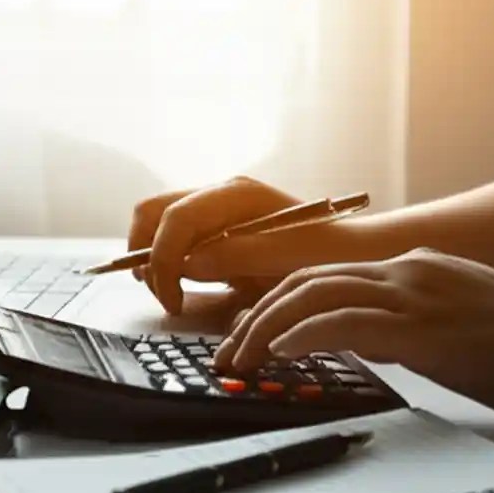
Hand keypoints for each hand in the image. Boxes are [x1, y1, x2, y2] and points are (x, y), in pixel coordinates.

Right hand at [128, 176, 347, 314]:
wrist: (348, 248)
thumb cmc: (323, 252)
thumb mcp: (281, 260)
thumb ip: (232, 257)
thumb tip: (186, 263)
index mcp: (236, 195)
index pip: (176, 218)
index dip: (163, 260)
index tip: (172, 300)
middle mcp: (219, 192)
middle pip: (152, 210)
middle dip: (145, 252)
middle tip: (162, 293)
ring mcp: (214, 206)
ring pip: (157, 221)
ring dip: (154, 257)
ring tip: (172, 292)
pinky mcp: (214, 224)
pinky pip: (175, 235)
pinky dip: (168, 258)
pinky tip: (184, 282)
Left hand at [214, 248, 493, 417]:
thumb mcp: (460, 322)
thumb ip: (413, 323)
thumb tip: (376, 341)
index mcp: (415, 267)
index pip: (330, 275)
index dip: (284, 302)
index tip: (256, 330)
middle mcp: (405, 271)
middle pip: (308, 280)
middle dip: (259, 313)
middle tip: (231, 349)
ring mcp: (410, 295)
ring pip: (313, 296)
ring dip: (266, 327)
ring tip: (240, 359)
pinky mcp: (416, 328)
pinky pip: (340, 325)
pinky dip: (301, 337)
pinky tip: (278, 354)